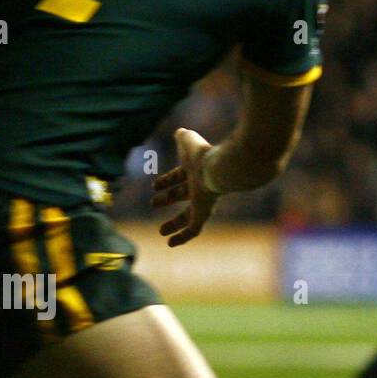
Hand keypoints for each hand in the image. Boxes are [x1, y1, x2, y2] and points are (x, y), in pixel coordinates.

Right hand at [152, 127, 217, 246]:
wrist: (222, 167)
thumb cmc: (203, 153)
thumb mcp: (187, 141)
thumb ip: (183, 137)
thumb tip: (180, 133)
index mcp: (195, 169)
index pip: (179, 176)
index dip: (166, 180)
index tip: (154, 186)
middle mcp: (200, 186)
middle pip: (183, 194)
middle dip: (168, 198)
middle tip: (154, 203)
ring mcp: (203, 200)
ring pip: (189, 216)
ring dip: (174, 224)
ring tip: (161, 232)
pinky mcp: (204, 212)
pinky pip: (193, 229)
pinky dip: (182, 237)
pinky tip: (170, 244)